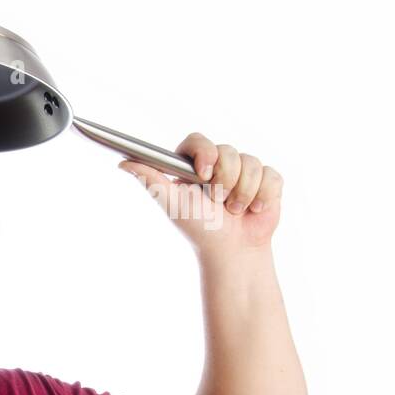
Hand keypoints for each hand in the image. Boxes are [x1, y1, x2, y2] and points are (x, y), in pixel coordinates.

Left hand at [119, 132, 282, 256]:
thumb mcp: (173, 204)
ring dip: (244, 193)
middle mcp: (220, 163)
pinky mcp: (267, 181)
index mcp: (195, 165)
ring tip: (236, 210)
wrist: (233, 253)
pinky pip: (271, 175)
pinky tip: (255, 210)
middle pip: (228, 151)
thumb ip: (150, 180)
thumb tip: (122, 162)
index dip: (204, 153)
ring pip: (252, 163)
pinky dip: (264, 196)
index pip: (198, 141)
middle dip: (225, 181)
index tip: (203, 174)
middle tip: (219, 202)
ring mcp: (245, 171)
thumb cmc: (201, 230)